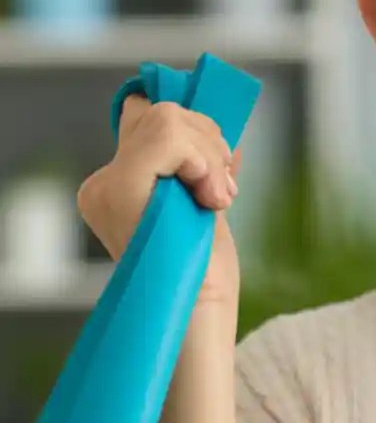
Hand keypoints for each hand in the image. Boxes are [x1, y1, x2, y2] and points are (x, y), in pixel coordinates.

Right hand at [76, 95, 244, 305]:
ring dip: (211, 155)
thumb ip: (203, 169)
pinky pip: (168, 136)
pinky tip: (210, 197)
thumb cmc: (204, 270)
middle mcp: (105, 184)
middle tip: (223, 191)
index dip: (191, 130)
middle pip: (163, 114)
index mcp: (119, 187)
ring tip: (218, 199)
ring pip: (168, 119)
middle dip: (210, 141)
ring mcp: (108, 185)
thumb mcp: (205, 205)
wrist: (198, 308)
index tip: (217, 169)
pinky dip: (202, 159)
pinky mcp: (120, 187)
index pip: (145, 118)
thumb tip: (222, 134)